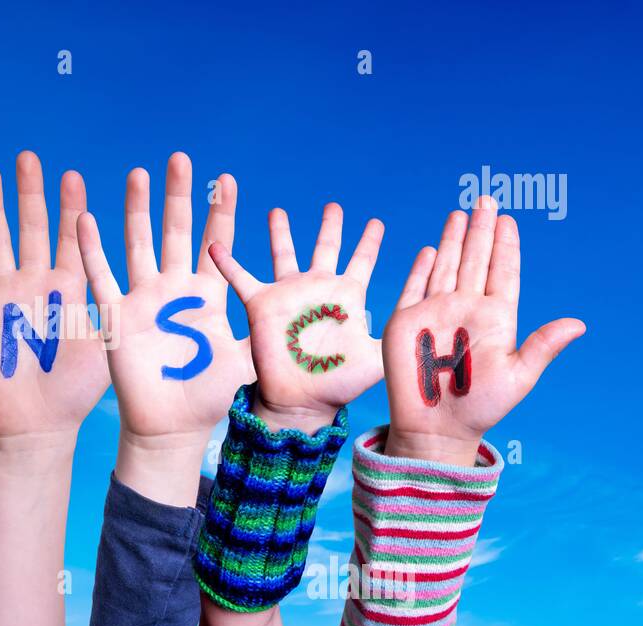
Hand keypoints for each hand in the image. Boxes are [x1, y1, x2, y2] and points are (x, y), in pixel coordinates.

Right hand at [0, 152, 109, 437]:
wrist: (36, 424)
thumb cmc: (76, 391)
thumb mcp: (106, 340)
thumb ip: (118, 302)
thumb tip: (151, 274)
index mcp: (68, 287)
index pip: (70, 235)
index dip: (70, 205)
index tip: (72, 173)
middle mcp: (34, 283)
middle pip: (29, 227)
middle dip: (29, 192)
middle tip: (28, 157)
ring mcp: (2, 295)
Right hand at [76, 153, 253, 438]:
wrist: (169, 427)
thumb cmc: (208, 397)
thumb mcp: (245, 361)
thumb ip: (264, 334)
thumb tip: (305, 321)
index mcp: (207, 296)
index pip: (216, 244)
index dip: (221, 213)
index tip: (227, 179)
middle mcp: (175, 290)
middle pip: (176, 232)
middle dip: (179, 196)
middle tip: (180, 159)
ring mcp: (144, 300)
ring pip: (139, 243)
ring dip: (137, 209)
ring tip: (137, 174)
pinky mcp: (118, 318)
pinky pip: (102, 278)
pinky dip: (93, 251)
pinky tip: (85, 219)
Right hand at [209, 203, 384, 433]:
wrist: (302, 400)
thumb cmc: (340, 382)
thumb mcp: (377, 354)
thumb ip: (397, 328)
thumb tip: (426, 313)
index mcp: (347, 296)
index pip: (362, 260)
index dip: (369, 242)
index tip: (377, 222)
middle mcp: (318, 289)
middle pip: (325, 248)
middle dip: (330, 227)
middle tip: (334, 206)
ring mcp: (289, 294)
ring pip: (284, 254)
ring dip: (280, 233)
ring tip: (277, 212)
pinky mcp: (262, 305)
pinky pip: (240, 278)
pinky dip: (227, 262)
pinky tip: (216, 245)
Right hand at [382, 196, 584, 464]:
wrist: (436, 427)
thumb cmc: (481, 407)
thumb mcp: (518, 376)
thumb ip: (543, 346)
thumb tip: (579, 324)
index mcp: (496, 318)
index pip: (503, 272)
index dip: (506, 246)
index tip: (510, 219)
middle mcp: (466, 310)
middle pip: (476, 260)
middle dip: (481, 230)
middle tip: (487, 199)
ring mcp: (435, 313)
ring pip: (447, 266)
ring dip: (454, 240)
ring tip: (461, 213)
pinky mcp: (406, 321)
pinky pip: (414, 287)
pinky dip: (422, 267)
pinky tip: (432, 249)